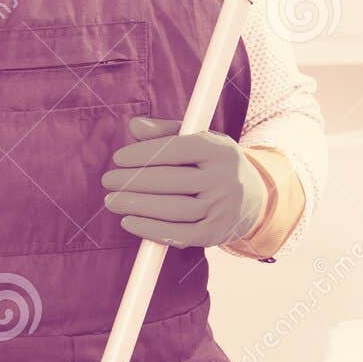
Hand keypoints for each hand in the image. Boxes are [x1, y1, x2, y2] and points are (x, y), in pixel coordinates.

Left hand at [101, 117, 268, 248]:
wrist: (254, 199)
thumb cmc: (213, 165)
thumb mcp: (199, 142)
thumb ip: (166, 132)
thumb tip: (134, 125)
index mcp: (220, 150)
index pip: (176, 149)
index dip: (143, 154)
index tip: (119, 159)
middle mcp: (225, 179)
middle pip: (171, 181)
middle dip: (133, 181)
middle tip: (108, 181)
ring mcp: (222, 209)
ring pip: (173, 209)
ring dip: (137, 205)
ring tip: (112, 200)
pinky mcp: (216, 234)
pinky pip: (180, 235)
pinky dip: (151, 230)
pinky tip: (129, 222)